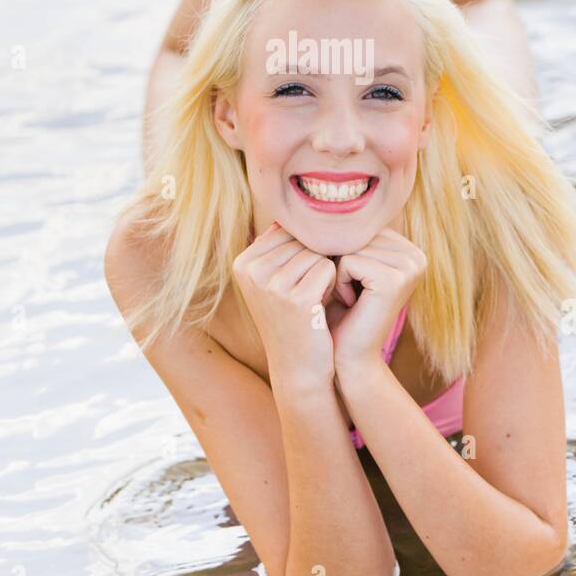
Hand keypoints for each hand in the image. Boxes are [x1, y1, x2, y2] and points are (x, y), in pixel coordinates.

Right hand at [231, 222, 337, 386]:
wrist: (299, 368)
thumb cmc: (295, 317)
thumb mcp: (276, 279)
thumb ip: (280, 243)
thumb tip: (296, 207)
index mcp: (242, 264)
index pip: (286, 230)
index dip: (302, 252)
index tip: (296, 281)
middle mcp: (251, 272)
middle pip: (302, 239)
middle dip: (314, 263)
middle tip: (307, 294)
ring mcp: (272, 286)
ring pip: (317, 252)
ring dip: (324, 275)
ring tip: (312, 301)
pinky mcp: (298, 299)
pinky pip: (329, 268)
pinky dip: (333, 285)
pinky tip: (321, 307)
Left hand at [326, 228, 427, 369]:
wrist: (347, 355)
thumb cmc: (342, 310)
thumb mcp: (349, 266)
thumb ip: (350, 235)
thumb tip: (325, 200)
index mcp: (409, 249)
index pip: (362, 226)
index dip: (344, 251)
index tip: (352, 282)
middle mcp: (417, 255)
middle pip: (358, 233)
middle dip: (340, 260)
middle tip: (349, 292)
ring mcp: (410, 267)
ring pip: (351, 245)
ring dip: (338, 271)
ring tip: (350, 297)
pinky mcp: (395, 279)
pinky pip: (348, 260)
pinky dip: (338, 280)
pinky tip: (351, 302)